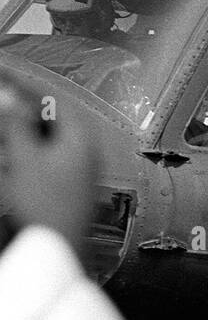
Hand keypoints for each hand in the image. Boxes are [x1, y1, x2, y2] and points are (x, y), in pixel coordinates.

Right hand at [0, 77, 97, 249]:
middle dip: (22, 105)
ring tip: (6, 124)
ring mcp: (79, 164)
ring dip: (23, 126)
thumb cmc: (47, 207)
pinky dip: (27, 146)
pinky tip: (13, 150)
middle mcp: (86, 148)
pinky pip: (47, 152)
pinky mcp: (69, 180)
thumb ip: (16, 124)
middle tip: (2, 95)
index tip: (2, 73)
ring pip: (47, 134)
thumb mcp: (25, 158)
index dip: (23, 83)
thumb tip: (9, 95)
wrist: (59, 246)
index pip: (52, 98)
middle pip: (51, 115)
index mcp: (82, 137)